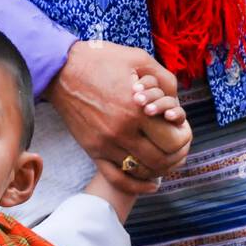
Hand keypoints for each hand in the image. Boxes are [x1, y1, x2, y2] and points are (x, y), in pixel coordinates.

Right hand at [46, 41, 189, 192]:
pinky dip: (137, 185)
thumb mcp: (139, 59)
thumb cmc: (101, 61)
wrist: (61, 70)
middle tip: (178, 148)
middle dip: (176, 156)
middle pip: (160, 160)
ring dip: (159, 169)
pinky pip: (117, 178)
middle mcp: (122, 131)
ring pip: (141, 171)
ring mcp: (105, 144)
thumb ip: (165, 80)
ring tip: (166, 161)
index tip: (183, 131)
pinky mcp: (92, 149)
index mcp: (136, 109)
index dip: (184, 138)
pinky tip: (151, 184)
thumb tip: (178, 101)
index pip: (172, 140)